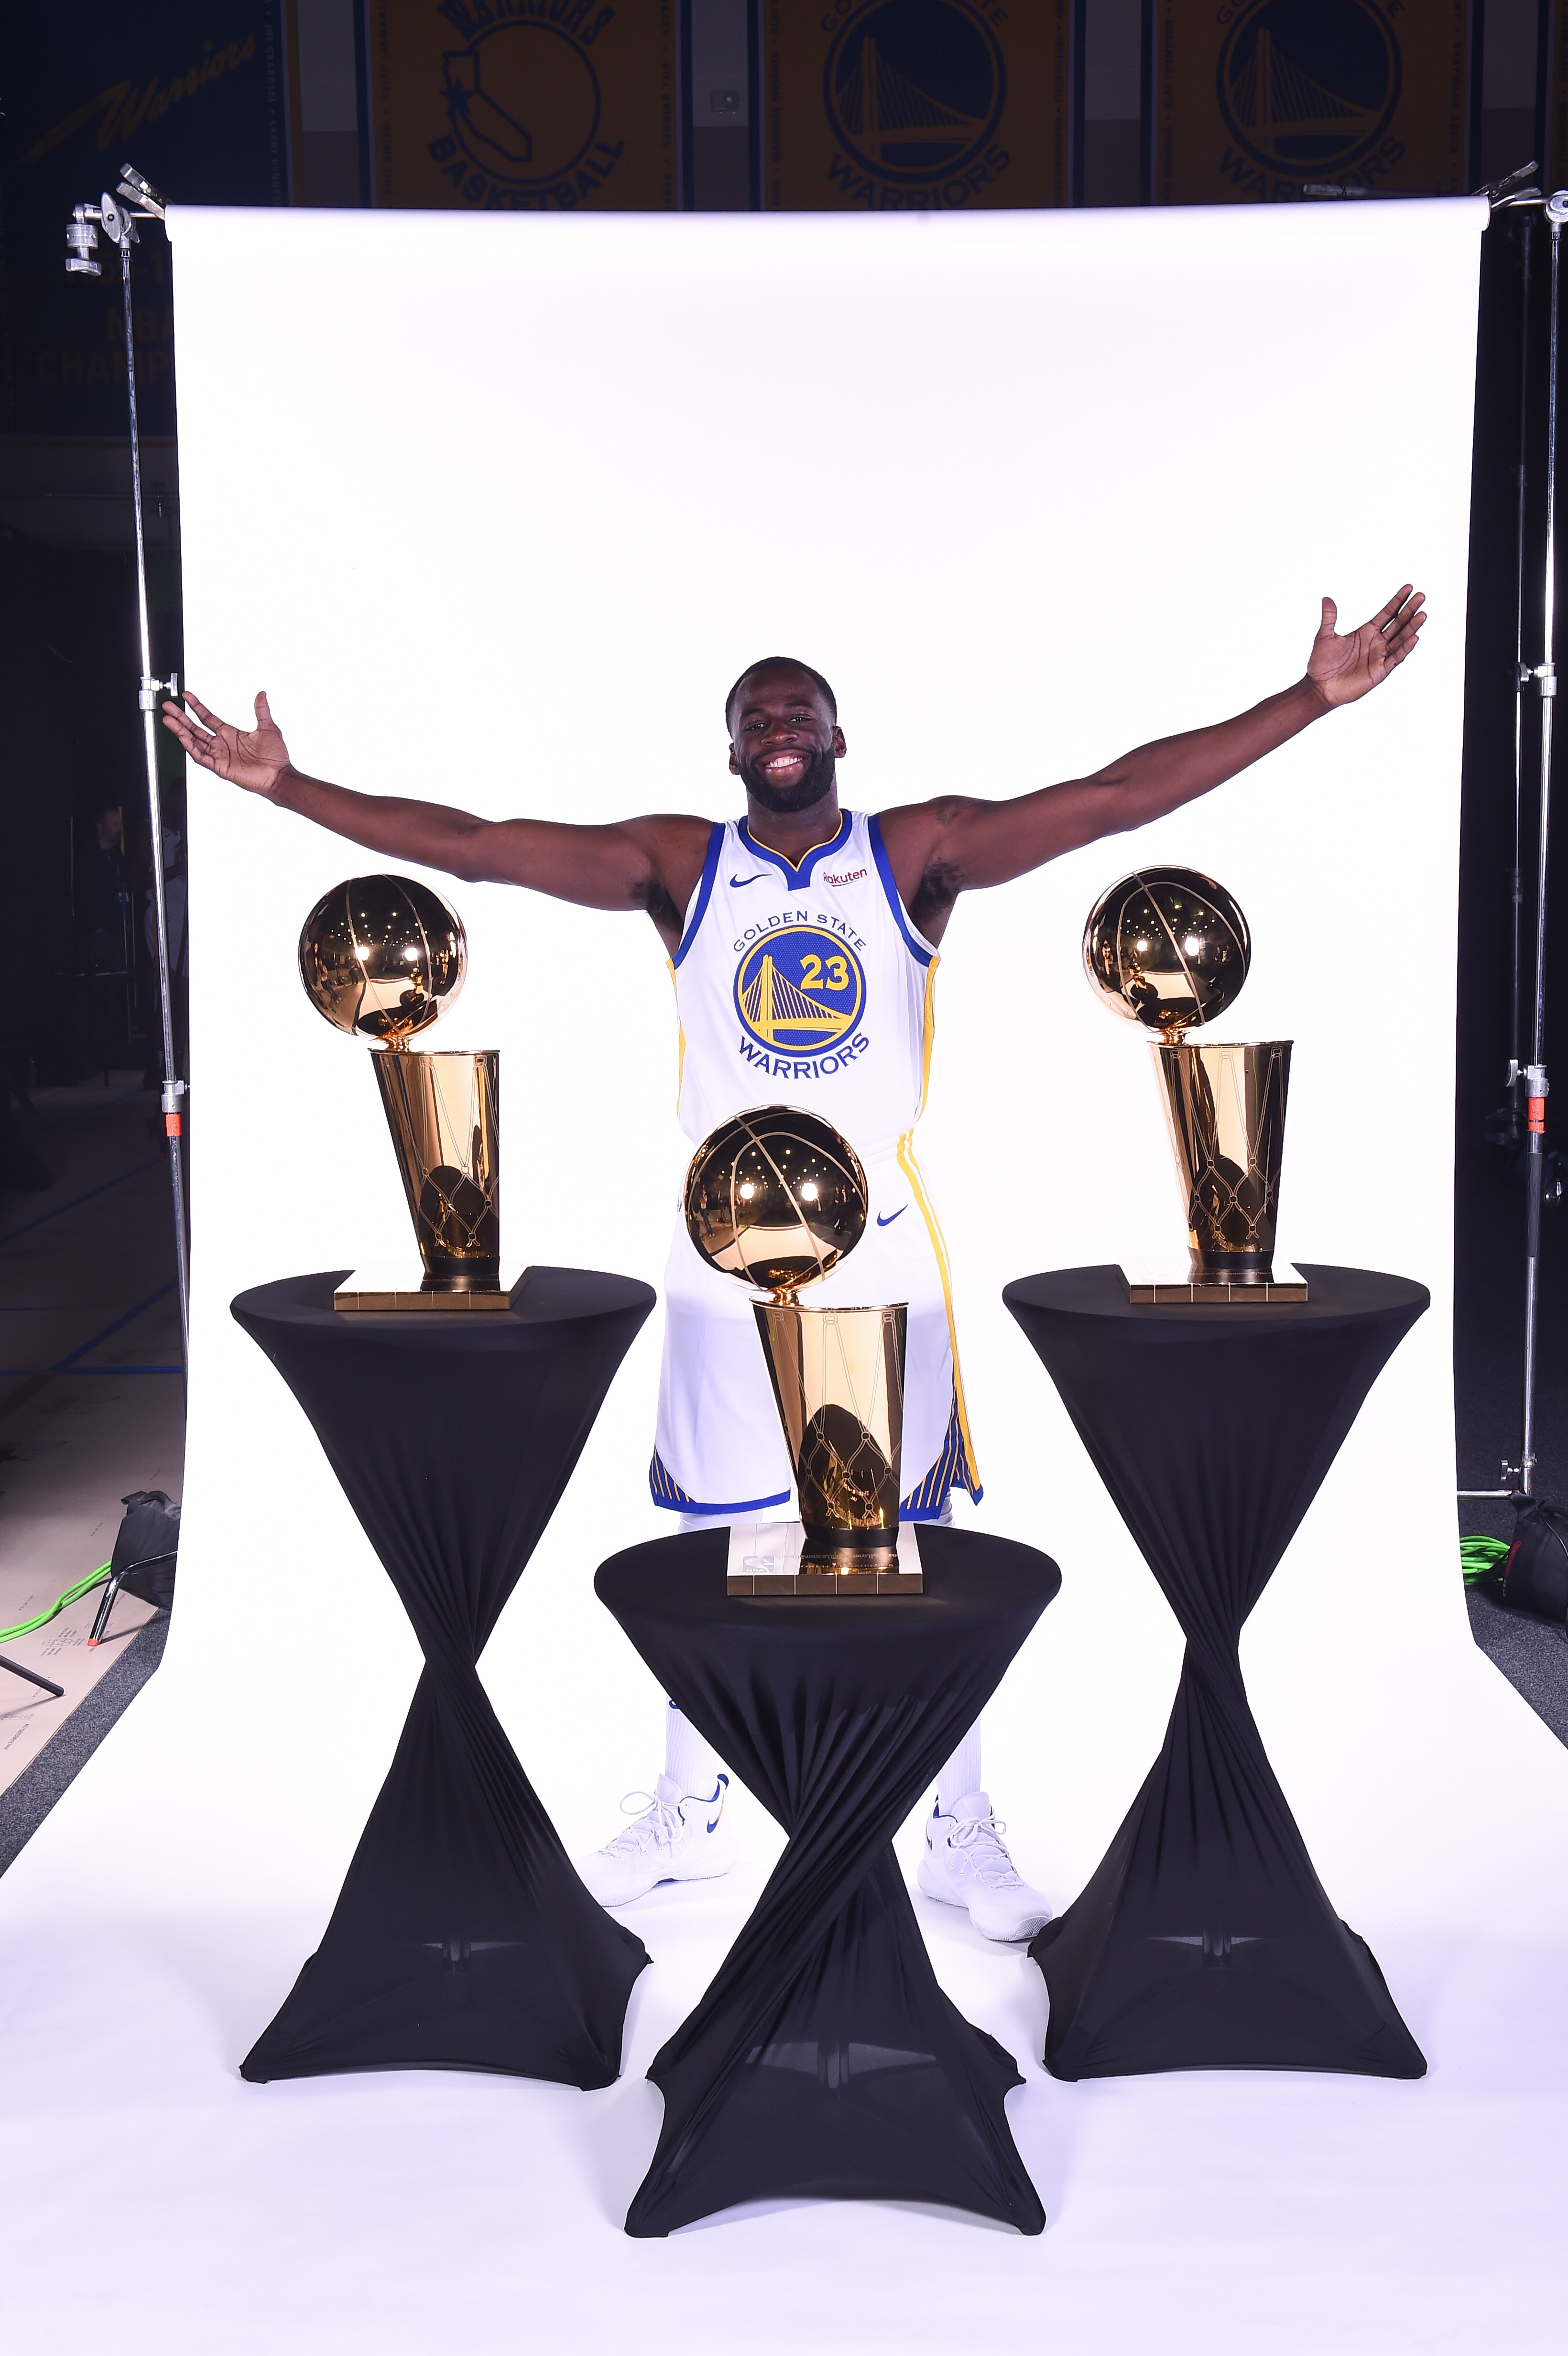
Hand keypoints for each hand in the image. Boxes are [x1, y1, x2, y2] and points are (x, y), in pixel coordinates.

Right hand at [161, 689, 290, 795]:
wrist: (279, 775)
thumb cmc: (275, 757)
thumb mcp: (268, 727)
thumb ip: (261, 710)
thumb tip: (261, 695)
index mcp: (230, 734)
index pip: (208, 718)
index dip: (196, 707)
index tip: (187, 696)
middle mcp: (222, 744)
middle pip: (196, 728)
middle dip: (181, 717)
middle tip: (168, 706)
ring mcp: (220, 756)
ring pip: (195, 741)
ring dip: (181, 731)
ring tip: (168, 720)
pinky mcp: (221, 767)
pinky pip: (202, 757)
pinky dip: (192, 748)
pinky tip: (183, 738)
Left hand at [1307, 585, 1425, 707]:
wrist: (1319, 687)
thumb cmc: (1321, 663)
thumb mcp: (1325, 636)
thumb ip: (1329, 617)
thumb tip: (1326, 599)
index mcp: (1366, 632)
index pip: (1387, 613)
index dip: (1398, 601)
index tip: (1408, 588)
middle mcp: (1376, 642)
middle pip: (1398, 623)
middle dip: (1409, 610)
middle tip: (1421, 596)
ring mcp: (1379, 656)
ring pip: (1400, 639)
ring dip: (1411, 627)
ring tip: (1422, 615)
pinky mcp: (1380, 671)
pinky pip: (1395, 658)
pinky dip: (1405, 648)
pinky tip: (1414, 637)